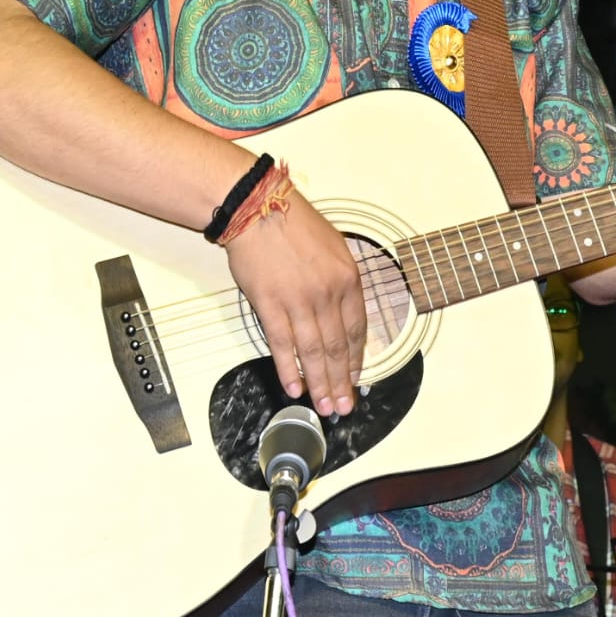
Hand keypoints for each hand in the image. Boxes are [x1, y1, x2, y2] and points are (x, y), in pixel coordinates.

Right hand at [226, 189, 366, 414]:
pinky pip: (282, 345)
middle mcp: (327, 293)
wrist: (259, 209)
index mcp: (347, 278)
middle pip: (337, 348)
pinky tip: (294, 388)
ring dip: (319, 384)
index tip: (356, 380)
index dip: (356, 360)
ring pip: (313, 352)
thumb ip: (341, 282)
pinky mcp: (270, 304)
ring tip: (324, 407)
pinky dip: (289, 370)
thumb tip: (344, 315)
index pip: (356, 329)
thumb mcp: (335, 247)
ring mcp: (299, 301)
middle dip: (342, 382)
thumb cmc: (295, 224)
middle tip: (343, 406)